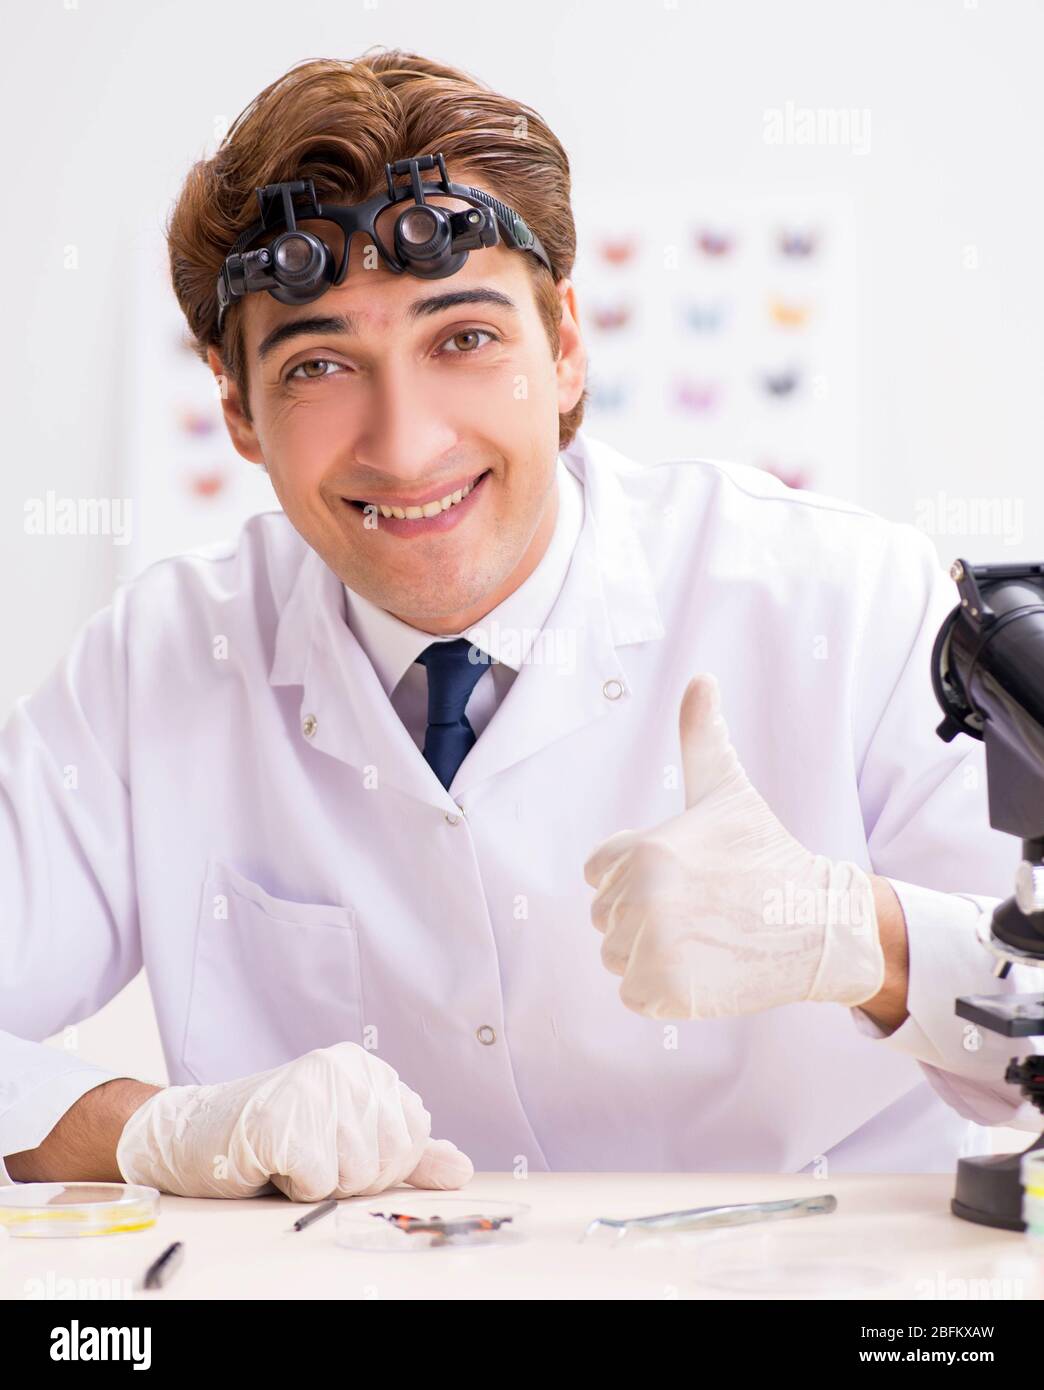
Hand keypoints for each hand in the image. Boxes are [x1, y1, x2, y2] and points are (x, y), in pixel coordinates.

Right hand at [115, 1042, 473, 1200]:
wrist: (196, 1133)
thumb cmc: (277, 1137)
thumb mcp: (351, 1139)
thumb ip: (408, 1152)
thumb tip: (461, 1169)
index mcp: (368, 1069)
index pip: (414, 1137)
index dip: (381, 1164)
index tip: (341, 1151)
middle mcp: (346, 1068)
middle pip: (387, 1159)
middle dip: (351, 1177)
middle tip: (312, 1156)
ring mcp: (314, 1090)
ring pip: (356, 1175)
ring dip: (321, 1183)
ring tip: (291, 1157)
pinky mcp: (282, 1121)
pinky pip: (318, 1183)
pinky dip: (296, 1187)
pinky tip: (273, 1164)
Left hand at [583, 673, 883, 1019]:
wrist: (819, 922)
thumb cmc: (766, 853)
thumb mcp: (727, 791)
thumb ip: (702, 738)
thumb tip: (701, 679)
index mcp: (643, 850)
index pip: (598, 873)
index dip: (636, 876)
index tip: (685, 876)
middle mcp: (643, 898)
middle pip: (605, 919)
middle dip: (644, 918)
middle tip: (702, 908)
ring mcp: (656, 948)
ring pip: (617, 958)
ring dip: (652, 956)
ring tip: (704, 937)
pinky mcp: (671, 992)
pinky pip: (635, 995)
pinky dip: (663, 991)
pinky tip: (704, 969)